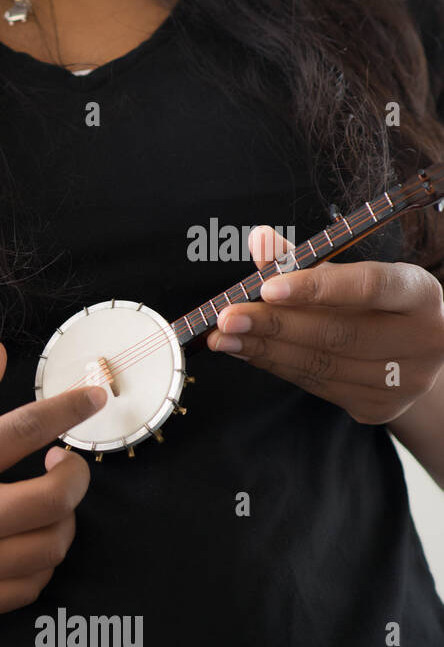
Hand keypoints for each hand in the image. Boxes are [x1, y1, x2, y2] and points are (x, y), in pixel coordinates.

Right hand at [0, 341, 107, 625]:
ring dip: (63, 520)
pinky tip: (24, 541)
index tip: (93, 398)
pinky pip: (30, 588)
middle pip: (56, 496)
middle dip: (75, 473)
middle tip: (61, 461)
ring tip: (43, 502)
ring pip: (52, 546)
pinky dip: (41, 563)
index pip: (27, 430)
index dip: (70, 409)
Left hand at [206, 226, 443, 423]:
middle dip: (273, 324)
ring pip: (322, 364)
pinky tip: (247, 353)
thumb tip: (259, 238)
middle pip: (338, 333)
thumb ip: (305, 260)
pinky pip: (317, 385)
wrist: (410, 356)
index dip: (316, 287)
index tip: (266, 288)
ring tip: (222, 338)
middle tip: (225, 318)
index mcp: (420, 292)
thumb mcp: (350, 276)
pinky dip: (277, 367)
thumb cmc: (373, 305)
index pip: (369, 286)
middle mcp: (424, 338)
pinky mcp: (381, 408)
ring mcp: (406, 380)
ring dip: (263, 350)